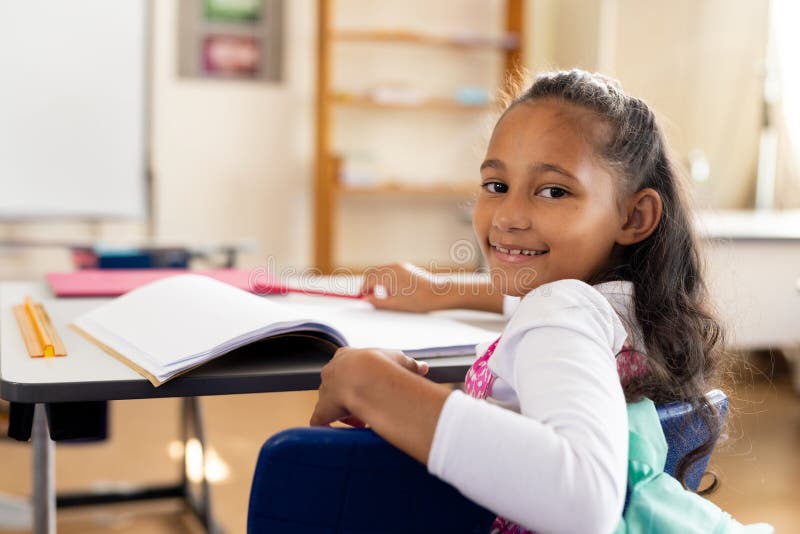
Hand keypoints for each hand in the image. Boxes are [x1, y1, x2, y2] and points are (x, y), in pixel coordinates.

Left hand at [309, 347, 428, 427]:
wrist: (365, 378)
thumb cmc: (384, 366)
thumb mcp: (401, 361)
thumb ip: (410, 365)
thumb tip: (422, 368)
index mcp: (346, 356)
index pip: (349, 366)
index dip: (362, 379)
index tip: (374, 388)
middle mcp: (331, 372)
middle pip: (338, 385)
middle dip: (353, 396)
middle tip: (368, 407)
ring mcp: (324, 391)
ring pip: (330, 403)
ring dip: (345, 413)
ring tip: (362, 423)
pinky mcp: (322, 411)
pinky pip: (319, 421)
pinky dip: (325, 427)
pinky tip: (334, 434)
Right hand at [360, 262, 451, 311]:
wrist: (439, 293)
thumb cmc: (419, 299)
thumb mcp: (395, 304)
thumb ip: (377, 302)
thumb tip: (365, 300)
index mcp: (389, 274)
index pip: (368, 278)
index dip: (363, 289)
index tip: (362, 298)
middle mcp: (394, 267)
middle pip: (372, 272)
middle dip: (368, 284)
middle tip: (369, 297)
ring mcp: (400, 266)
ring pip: (381, 271)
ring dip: (377, 282)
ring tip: (383, 296)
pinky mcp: (406, 268)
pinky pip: (390, 271)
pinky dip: (385, 280)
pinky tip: (393, 292)